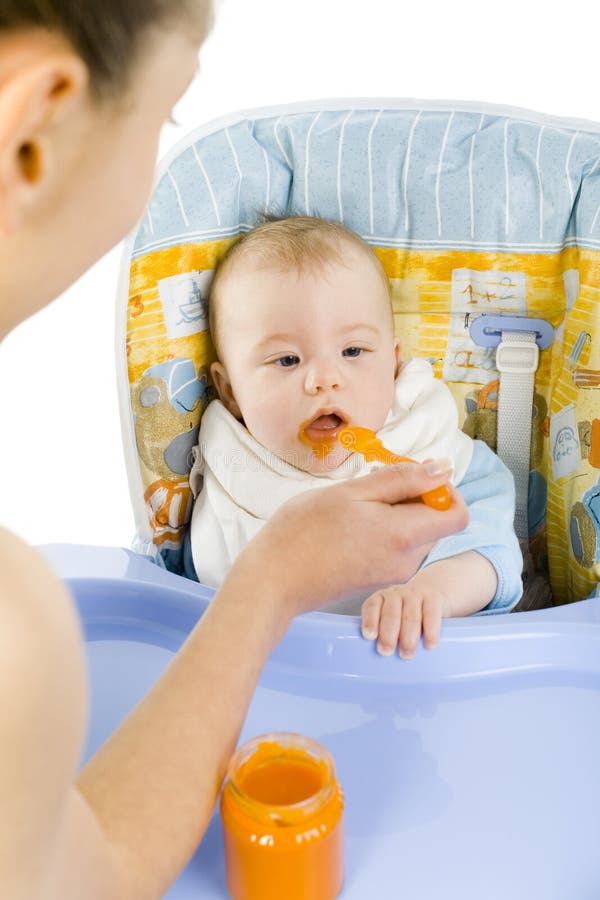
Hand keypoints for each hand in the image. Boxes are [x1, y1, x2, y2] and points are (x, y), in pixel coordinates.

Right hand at [232, 459, 466, 621]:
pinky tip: (349, 524)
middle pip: (435, 522)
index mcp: (404, 536)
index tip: (413, 477)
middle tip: (372, 486)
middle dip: (413, 497)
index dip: (444, 490)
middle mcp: (407, 561)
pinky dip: (383, 530)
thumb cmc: (304, 530)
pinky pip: (396, 549)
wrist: (273, 580)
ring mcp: (392, 574)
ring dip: (395, 513)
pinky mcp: (377, 580)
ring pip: (414, 534)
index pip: (457, 514)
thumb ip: (403, 479)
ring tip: (354, 506)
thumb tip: (443, 469)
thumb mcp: (353, 492)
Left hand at [361, 581, 447, 658]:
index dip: (370, 621)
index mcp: (380, 598)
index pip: (372, 606)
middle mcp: (396, 594)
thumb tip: (379, 657)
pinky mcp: (433, 598)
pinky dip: (431, 631)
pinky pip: (431, 615)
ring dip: (408, 637)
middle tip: (386, 651)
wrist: (431, 590)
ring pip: (411, 616)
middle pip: (391, 613)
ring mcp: (414, 594)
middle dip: (388, 634)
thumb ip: (383, 631)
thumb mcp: (391, 617)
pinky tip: (429, 645)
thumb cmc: (404, 612)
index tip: (369, 636)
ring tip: (407, 654)